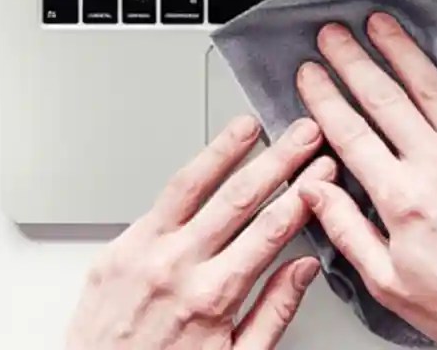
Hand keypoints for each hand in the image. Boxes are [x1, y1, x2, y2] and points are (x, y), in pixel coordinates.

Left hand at [66, 115, 334, 349]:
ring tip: (249, 126)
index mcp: (212, 297)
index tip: (322, 170)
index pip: (272, 227)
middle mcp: (175, 268)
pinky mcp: (115, 251)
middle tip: (302, 134)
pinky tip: (205, 163)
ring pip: (190, 186)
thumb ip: (274, 310)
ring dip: (225, 151)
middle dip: (279, 158)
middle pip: (239, 196)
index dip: (303, 192)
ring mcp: (140, 254)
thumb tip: (304, 268)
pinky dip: (186, 178)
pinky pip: (156, 205)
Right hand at [295, 16, 436, 349]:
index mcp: (401, 199)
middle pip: (385, 99)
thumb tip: (313, 188)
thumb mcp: (384, 280)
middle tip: (333, 35)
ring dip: (404, 50)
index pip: (350, 133)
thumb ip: (346, 229)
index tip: (309, 74)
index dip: (324, 97)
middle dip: (353, 61)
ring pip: (434, 88)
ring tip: (382, 24)